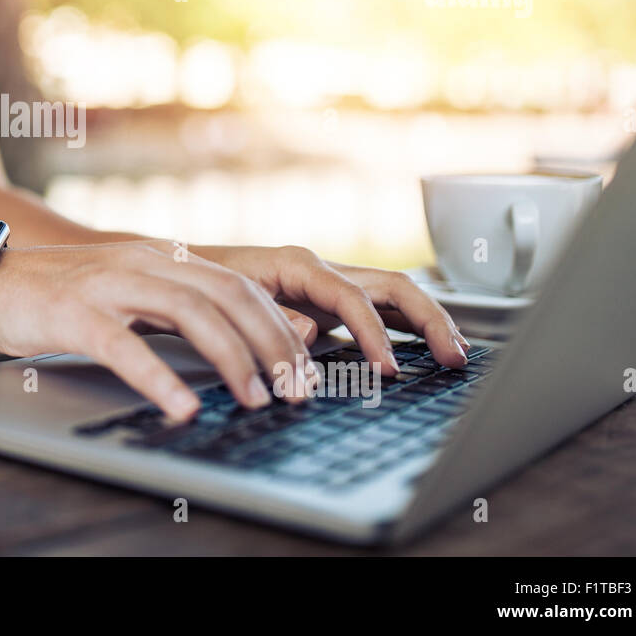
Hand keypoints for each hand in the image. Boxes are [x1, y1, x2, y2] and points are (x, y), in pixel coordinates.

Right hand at [0, 241, 316, 420]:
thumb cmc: (60, 299)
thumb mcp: (129, 295)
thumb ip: (177, 310)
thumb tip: (238, 345)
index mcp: (163, 259)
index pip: (240, 287)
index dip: (280, 328)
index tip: (305, 370)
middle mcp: (145, 262)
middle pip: (229, 296)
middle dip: (272, 344)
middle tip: (296, 390)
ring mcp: (109, 283)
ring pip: (190, 313)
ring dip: (232, 359)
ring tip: (255, 400)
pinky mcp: (74, 312)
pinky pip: (125, 346)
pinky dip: (159, 378)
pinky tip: (181, 407)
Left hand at [197, 245, 469, 373]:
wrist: (180, 267)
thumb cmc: (201, 283)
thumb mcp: (230, 300)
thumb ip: (273, 317)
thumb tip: (313, 334)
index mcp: (297, 264)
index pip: (353, 297)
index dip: (376, 334)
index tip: (390, 371)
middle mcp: (320, 268)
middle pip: (393, 286)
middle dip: (429, 320)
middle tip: (454, 357)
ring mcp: (327, 282)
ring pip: (394, 293)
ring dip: (429, 321)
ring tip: (455, 353)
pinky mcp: (327, 298)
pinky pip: (379, 306)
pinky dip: (407, 324)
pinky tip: (426, 347)